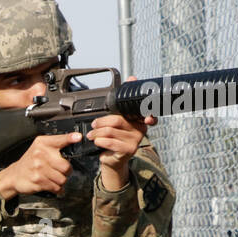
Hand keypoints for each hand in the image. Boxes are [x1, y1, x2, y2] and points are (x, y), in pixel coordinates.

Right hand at [0, 132, 82, 198]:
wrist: (14, 175)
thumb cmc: (30, 161)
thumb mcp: (40, 148)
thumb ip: (57, 144)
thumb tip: (77, 138)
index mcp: (42, 143)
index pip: (60, 140)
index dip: (70, 138)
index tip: (78, 137)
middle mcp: (40, 154)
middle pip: (66, 166)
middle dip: (67, 172)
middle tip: (61, 171)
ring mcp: (38, 168)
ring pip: (62, 179)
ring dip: (61, 181)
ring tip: (54, 178)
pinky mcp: (38, 180)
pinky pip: (56, 187)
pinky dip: (56, 188)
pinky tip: (50, 184)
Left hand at [88, 74, 156, 189]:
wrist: (112, 159)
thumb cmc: (114, 138)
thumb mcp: (117, 118)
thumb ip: (122, 101)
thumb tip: (132, 78)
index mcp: (139, 119)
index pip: (145, 110)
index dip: (145, 108)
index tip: (142, 108)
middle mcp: (140, 128)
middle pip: (117, 120)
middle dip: (101, 122)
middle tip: (94, 125)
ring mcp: (136, 140)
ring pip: (111, 131)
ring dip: (97, 132)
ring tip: (92, 134)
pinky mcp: (129, 149)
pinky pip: (110, 142)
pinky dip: (99, 140)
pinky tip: (97, 141)